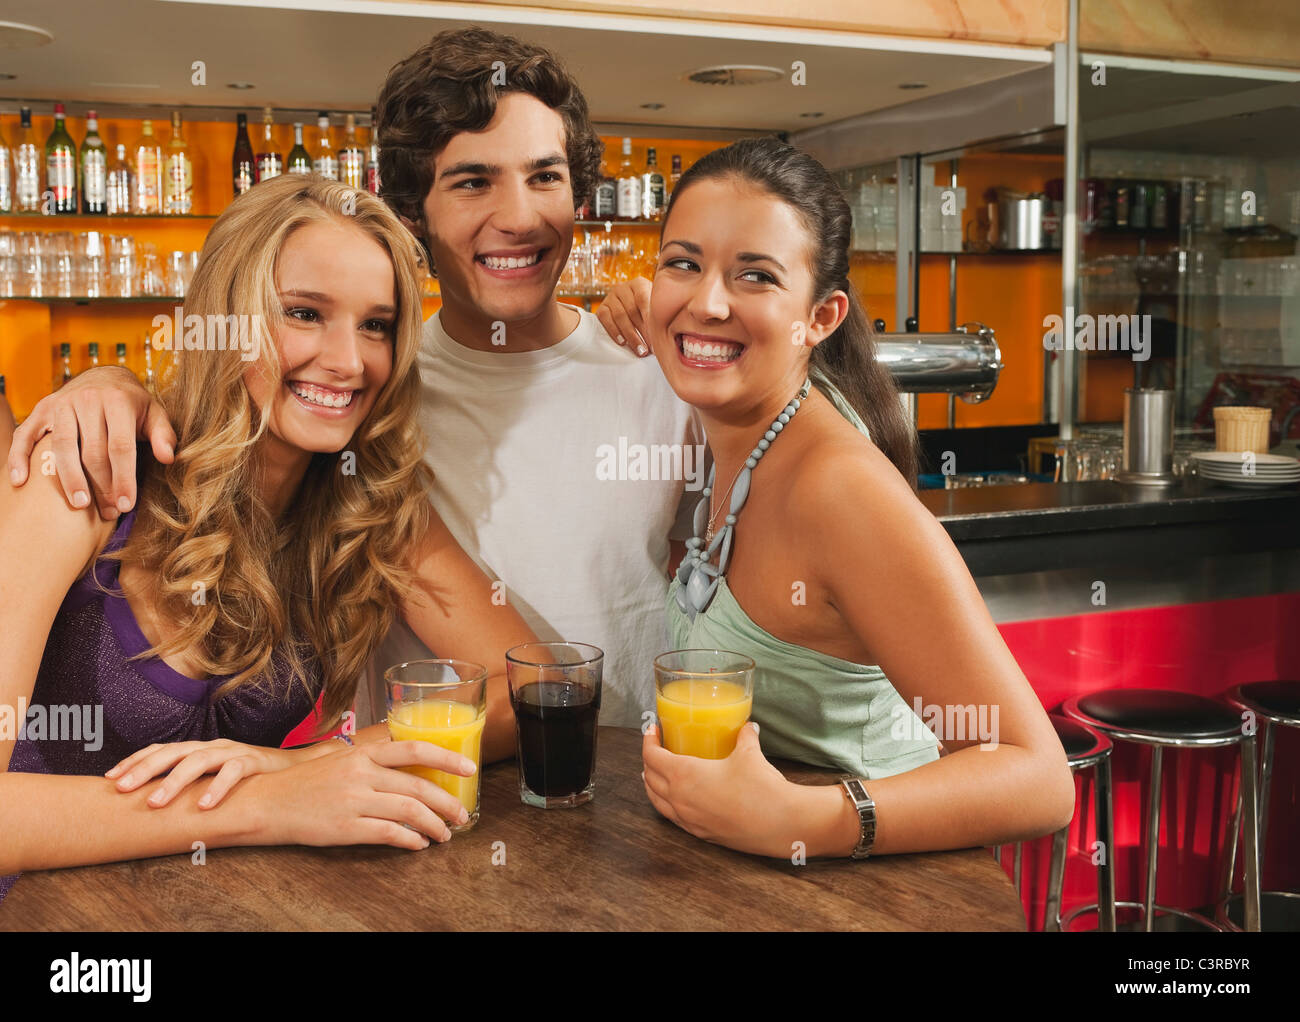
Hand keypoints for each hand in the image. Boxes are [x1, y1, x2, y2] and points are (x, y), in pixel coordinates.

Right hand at [7, 365, 174, 519]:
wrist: (105, 377)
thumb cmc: (133, 404)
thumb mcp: (155, 413)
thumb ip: (163, 435)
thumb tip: (168, 458)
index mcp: (118, 401)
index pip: (120, 447)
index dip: (123, 478)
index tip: (126, 504)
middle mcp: (88, 400)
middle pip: (92, 451)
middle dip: (101, 486)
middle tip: (109, 512)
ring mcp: (62, 404)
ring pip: (62, 446)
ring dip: (69, 478)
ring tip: (79, 505)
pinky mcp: (42, 409)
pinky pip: (26, 434)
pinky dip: (19, 457)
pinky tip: (20, 482)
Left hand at [106, 738, 309, 809]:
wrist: (292, 770)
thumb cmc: (245, 780)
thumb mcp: (212, 780)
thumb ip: (188, 786)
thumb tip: (148, 806)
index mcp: (197, 750)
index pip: (160, 750)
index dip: (134, 761)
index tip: (110, 779)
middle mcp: (211, 746)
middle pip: (172, 751)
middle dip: (144, 769)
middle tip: (121, 789)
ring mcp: (233, 751)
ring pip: (199, 759)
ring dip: (174, 780)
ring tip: (156, 802)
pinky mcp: (254, 761)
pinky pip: (234, 771)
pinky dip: (217, 787)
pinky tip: (204, 806)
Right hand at [251, 739, 477, 847]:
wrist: (266, 803)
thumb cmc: (306, 783)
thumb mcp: (342, 760)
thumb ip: (374, 762)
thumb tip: (411, 771)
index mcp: (363, 752)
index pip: (416, 749)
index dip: (447, 758)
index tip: (470, 769)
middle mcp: (362, 772)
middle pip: (419, 785)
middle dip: (447, 803)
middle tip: (461, 815)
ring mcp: (354, 799)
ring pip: (409, 811)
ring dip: (434, 826)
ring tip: (444, 835)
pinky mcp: (345, 827)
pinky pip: (389, 833)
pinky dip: (409, 840)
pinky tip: (417, 845)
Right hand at [595, 277, 652, 355]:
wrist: (628, 303)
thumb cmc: (646, 306)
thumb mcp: (653, 303)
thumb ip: (657, 312)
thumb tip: (662, 332)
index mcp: (638, 284)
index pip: (644, 300)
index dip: (650, 319)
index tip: (657, 336)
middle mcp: (623, 288)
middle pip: (632, 311)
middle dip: (643, 332)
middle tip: (651, 348)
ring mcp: (610, 297)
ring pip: (620, 317)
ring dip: (631, 336)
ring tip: (640, 350)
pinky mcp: (601, 308)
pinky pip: (606, 320)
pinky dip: (614, 332)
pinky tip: (623, 342)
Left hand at [641, 721, 799, 857]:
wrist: (780, 823)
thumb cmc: (761, 788)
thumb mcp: (750, 754)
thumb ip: (744, 737)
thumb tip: (747, 727)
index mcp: (684, 775)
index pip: (652, 756)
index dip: (648, 741)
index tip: (652, 730)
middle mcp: (680, 799)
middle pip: (650, 778)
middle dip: (648, 761)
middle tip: (655, 748)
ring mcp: (688, 819)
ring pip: (657, 801)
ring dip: (652, 785)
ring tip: (653, 774)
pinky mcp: (700, 834)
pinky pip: (673, 817)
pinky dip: (666, 804)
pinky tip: (676, 800)